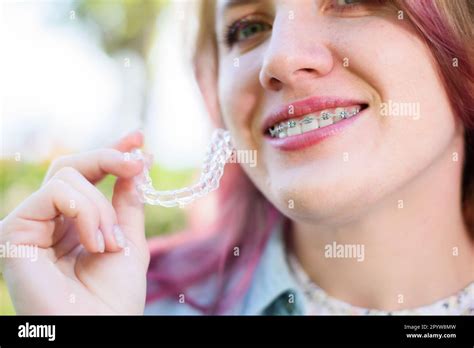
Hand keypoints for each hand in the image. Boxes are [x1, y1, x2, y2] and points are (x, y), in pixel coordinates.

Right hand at [0, 131, 149, 313]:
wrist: (100, 329)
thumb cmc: (114, 297)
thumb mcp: (129, 240)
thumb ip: (127, 202)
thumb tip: (137, 162)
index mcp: (73, 224)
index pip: (86, 176)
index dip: (110, 153)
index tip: (138, 139)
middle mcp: (48, 222)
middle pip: (70, 165)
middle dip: (108, 158)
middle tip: (137, 163)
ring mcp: (30, 225)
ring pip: (67, 176)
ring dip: (101, 207)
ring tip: (110, 243)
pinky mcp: (14, 231)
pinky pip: (55, 193)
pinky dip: (85, 212)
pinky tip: (93, 242)